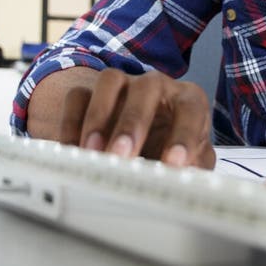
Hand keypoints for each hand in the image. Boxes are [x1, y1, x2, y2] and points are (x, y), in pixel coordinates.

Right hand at [56, 68, 214, 168]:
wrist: (145, 140)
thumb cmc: (173, 148)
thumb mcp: (191, 160)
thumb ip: (194, 169)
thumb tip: (192, 184)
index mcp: (187, 99)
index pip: (191, 108)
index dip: (184, 134)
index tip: (174, 163)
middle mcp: (156, 85)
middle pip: (147, 87)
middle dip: (134, 121)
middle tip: (123, 155)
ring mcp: (122, 84)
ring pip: (110, 81)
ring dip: (99, 116)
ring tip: (92, 151)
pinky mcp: (91, 92)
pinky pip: (77, 96)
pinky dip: (72, 122)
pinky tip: (71, 151)